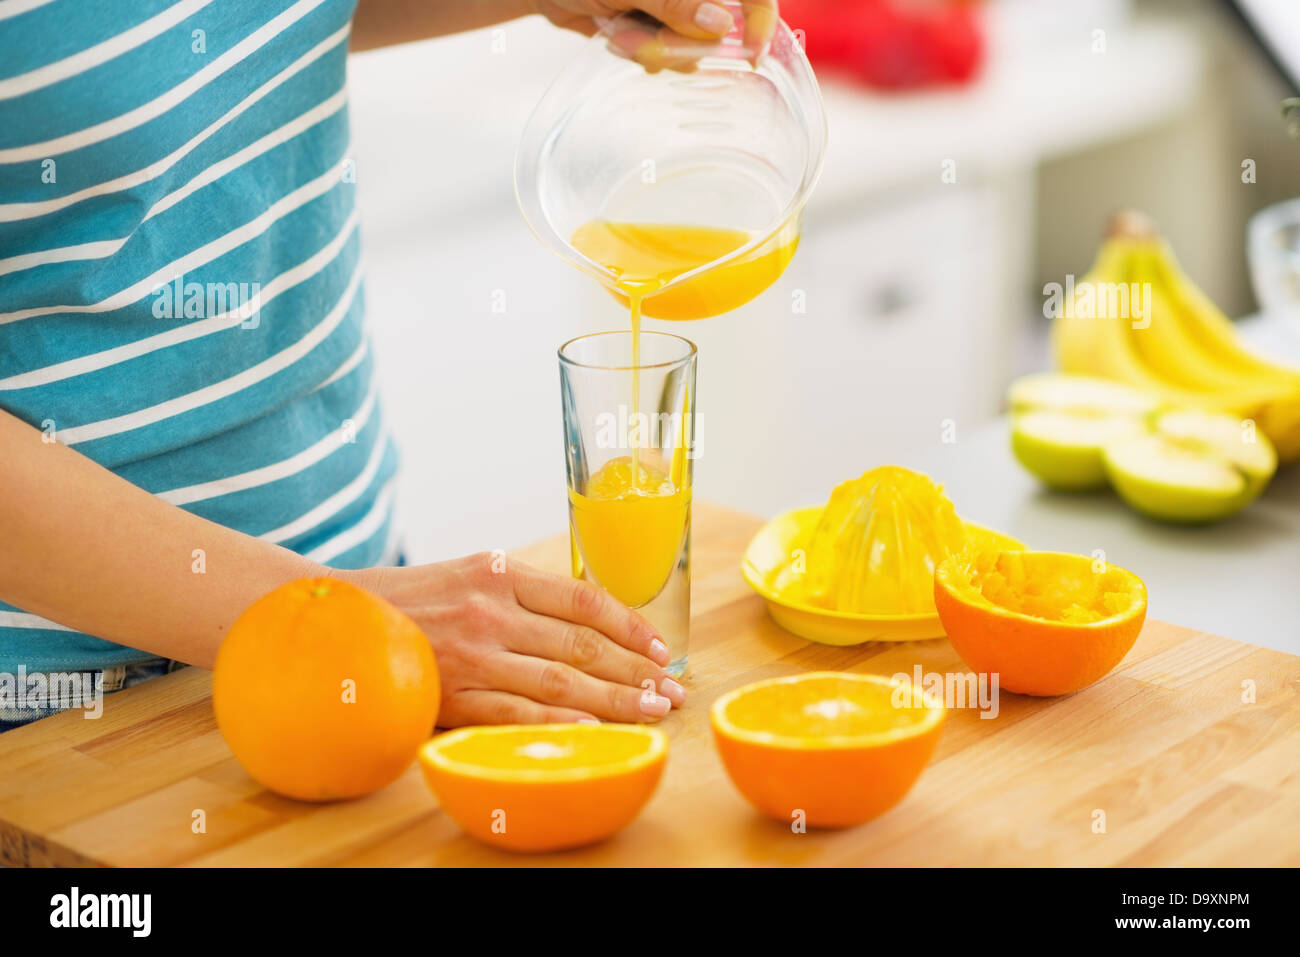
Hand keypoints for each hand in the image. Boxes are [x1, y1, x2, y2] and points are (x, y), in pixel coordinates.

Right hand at [342, 554, 684, 726]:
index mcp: (499, 573)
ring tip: (653, 712)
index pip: (584, 599)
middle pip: (583, 644)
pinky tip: (596, 731)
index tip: (660, 649)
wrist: (336, 623)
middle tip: (673, 690)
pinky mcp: (453, 694)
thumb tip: (590, 618)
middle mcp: (491, 610)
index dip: (630, 626)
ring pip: (561, 680)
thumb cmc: (411, 600)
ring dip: (615, 700)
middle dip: (636, 670)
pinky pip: (518, 712)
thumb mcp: (467, 575)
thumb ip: (522, 592)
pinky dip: (561, 722)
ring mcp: (473, 654)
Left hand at [533, 0, 777, 69]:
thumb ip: (673, 2)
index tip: (751, 54)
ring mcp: (677, 6)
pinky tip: (616, 37)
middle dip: (679, 42)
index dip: (760, 18)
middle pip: (719, 26)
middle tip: (640, 39)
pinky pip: (669, 55)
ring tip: (615, 32)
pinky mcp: (659, 25)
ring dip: (654, 50)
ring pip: (692, 46)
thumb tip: (721, 24)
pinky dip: (643, 54)